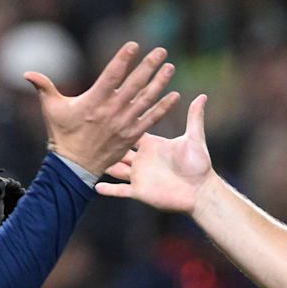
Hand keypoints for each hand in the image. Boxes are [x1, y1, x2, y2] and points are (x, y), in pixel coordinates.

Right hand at [24, 42, 178, 176]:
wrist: (74, 167)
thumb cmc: (61, 135)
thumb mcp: (51, 109)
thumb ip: (44, 87)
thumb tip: (26, 73)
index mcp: (93, 101)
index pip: (112, 75)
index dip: (123, 59)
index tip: (133, 45)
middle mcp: (111, 110)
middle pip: (134, 84)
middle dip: (149, 66)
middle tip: (161, 51)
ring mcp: (124, 124)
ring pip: (146, 99)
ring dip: (160, 82)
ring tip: (170, 67)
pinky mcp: (131, 136)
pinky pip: (150, 119)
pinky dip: (163, 108)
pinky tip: (174, 96)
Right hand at [96, 94, 213, 214]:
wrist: (201, 191)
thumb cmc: (199, 164)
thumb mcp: (194, 138)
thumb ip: (194, 117)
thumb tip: (202, 95)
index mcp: (152, 144)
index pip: (131, 129)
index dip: (119, 121)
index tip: (105, 109)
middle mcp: (142, 159)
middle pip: (118, 147)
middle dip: (105, 141)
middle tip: (88, 131)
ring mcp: (139, 176)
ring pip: (114, 168)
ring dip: (102, 163)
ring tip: (84, 157)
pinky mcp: (139, 192)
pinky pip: (119, 191)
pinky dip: (107, 189)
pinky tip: (93, 186)